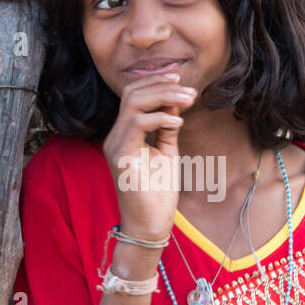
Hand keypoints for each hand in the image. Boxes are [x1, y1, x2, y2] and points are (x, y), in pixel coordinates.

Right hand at [103, 69, 197, 242]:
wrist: (150, 225)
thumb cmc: (158, 194)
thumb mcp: (166, 152)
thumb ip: (167, 127)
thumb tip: (175, 101)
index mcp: (124, 134)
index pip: (133, 95)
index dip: (156, 82)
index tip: (181, 80)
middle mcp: (115, 136)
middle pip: (132, 93)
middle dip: (162, 85)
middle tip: (189, 89)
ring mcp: (115, 145)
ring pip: (133, 103)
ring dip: (164, 97)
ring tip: (188, 100)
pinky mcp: (120, 156)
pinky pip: (137, 124)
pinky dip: (160, 118)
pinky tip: (179, 122)